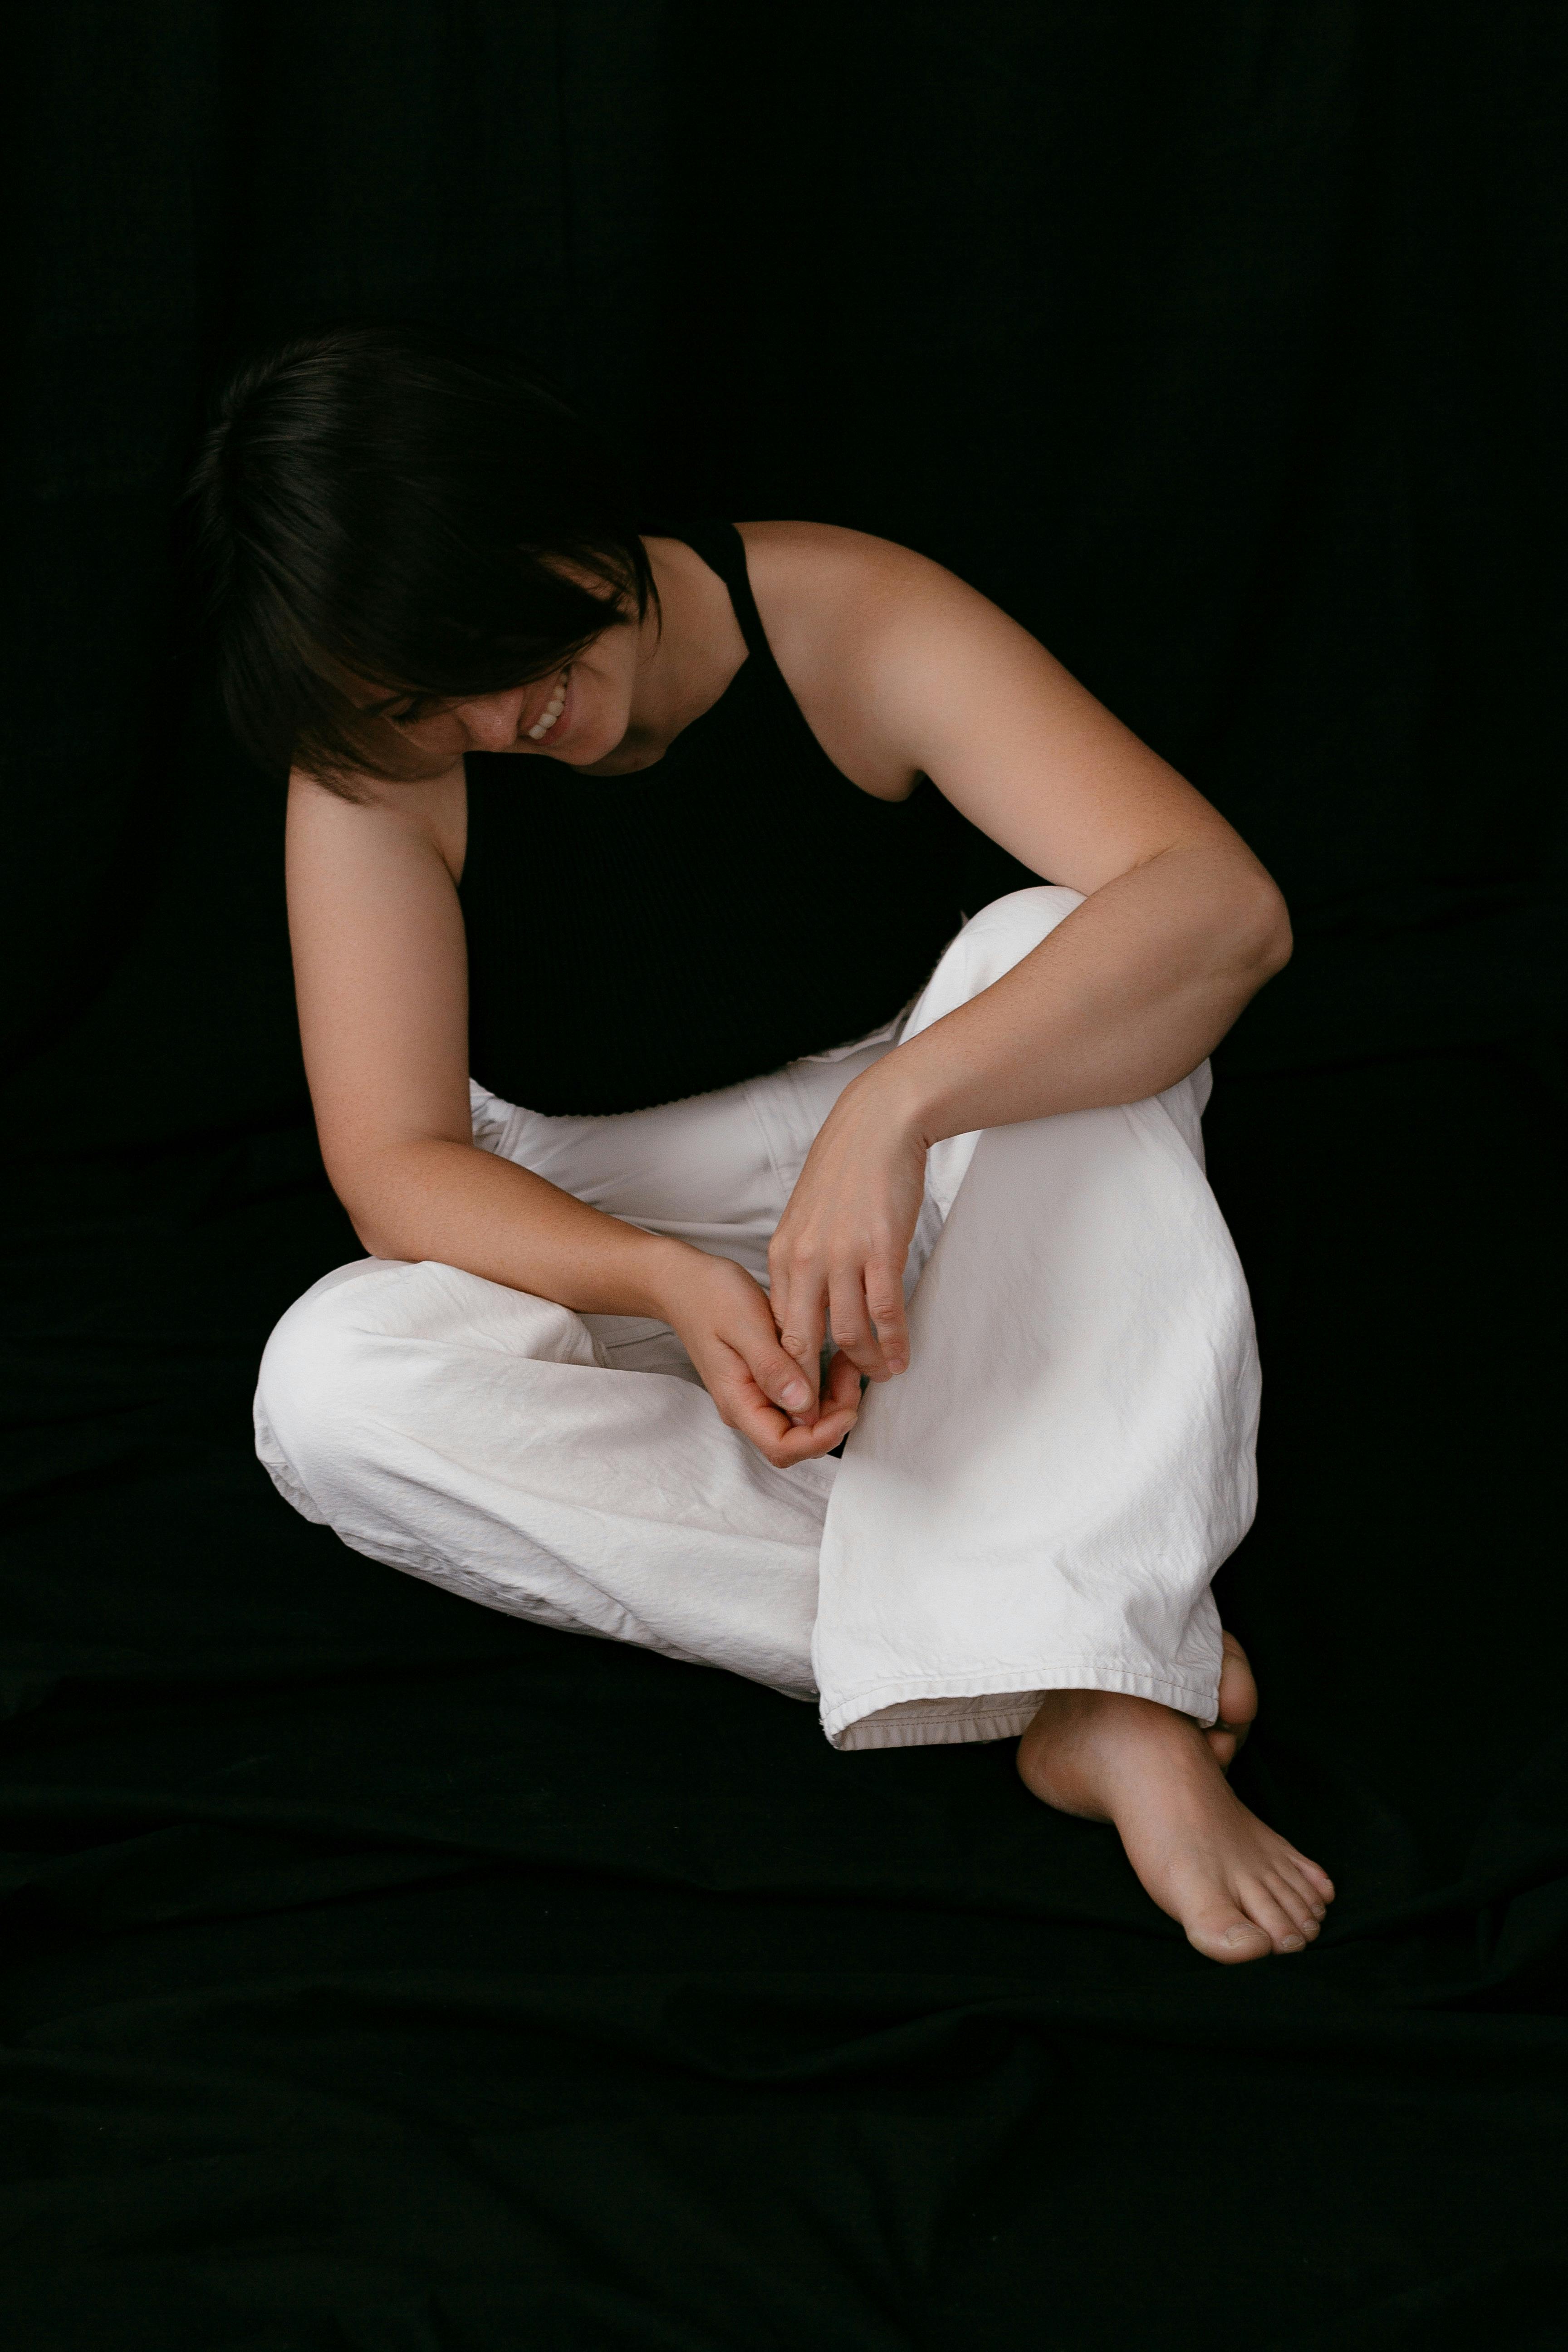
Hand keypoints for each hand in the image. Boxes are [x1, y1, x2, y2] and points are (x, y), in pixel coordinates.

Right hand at [651, 1245, 862, 1468]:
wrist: (684, 1282)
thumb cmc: (710, 1296)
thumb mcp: (745, 1324)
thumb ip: (772, 1367)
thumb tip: (803, 1404)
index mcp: (738, 1401)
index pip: (782, 1448)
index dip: (821, 1438)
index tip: (849, 1409)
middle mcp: (747, 1408)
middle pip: (800, 1439)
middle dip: (835, 1415)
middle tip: (852, 1372)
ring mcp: (756, 1396)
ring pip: (805, 1420)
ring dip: (834, 1399)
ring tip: (846, 1359)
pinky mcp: (766, 1382)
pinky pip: (801, 1397)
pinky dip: (825, 1384)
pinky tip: (834, 1356)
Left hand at [767, 1063, 928, 1403]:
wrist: (877, 1126)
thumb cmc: (845, 1172)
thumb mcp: (805, 1220)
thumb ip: (802, 1264)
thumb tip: (805, 1305)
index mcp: (782, 1255)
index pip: (778, 1328)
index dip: (790, 1368)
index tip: (802, 1393)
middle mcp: (805, 1261)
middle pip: (803, 1342)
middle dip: (815, 1384)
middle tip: (831, 1411)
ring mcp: (842, 1257)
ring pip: (848, 1334)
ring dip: (866, 1366)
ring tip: (880, 1378)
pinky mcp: (880, 1250)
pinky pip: (885, 1313)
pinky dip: (894, 1343)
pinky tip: (901, 1357)